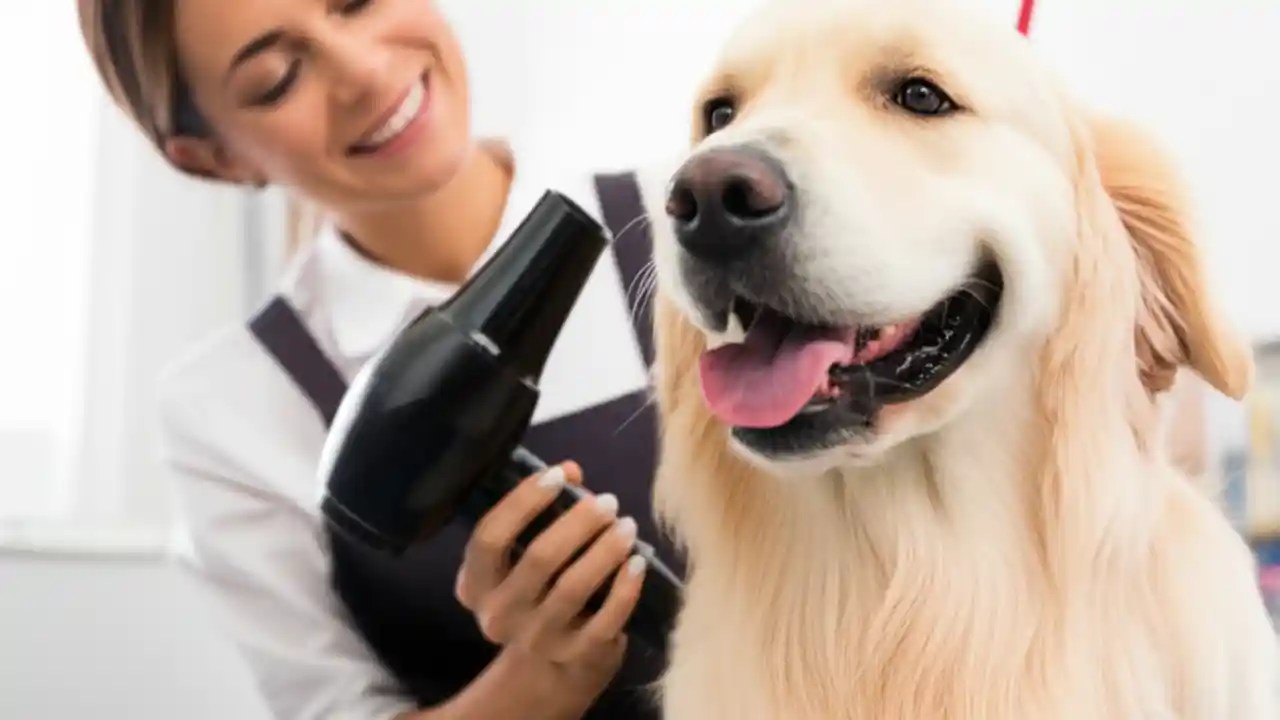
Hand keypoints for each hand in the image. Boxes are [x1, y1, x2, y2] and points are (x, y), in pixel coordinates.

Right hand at [454, 462, 646, 712]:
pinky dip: (625, 588)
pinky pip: (605, 619)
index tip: (558, 475)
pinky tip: (638, 562)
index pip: (489, 537)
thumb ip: (542, 507)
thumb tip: (572, 472)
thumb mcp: (524, 551)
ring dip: (605, 550)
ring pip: (573, 587)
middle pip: (538, 559)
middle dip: (578, 523)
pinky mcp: (574, 655)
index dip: (523, 501)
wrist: (551, 662)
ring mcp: (535, 639)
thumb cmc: (538, 586)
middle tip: (608, 502)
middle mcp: (497, 615)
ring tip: (627, 525)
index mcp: (475, 584)